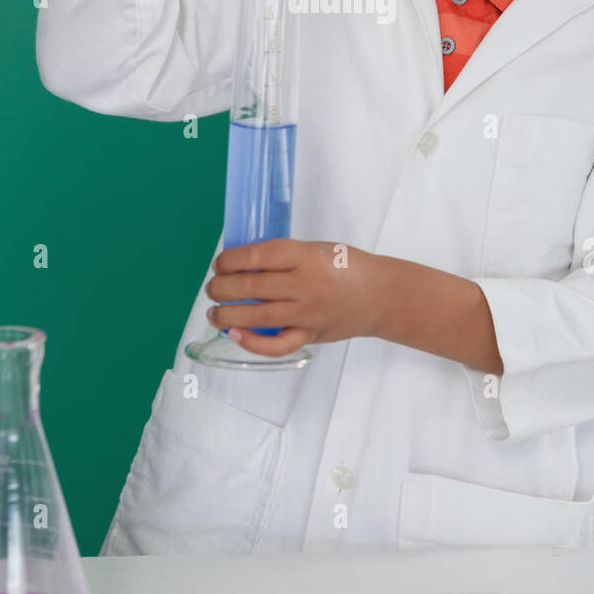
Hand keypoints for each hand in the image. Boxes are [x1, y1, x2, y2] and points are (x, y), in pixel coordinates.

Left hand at [205, 239, 383, 359]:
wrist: (381, 295)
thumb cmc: (348, 266)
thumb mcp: (317, 249)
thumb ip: (285, 256)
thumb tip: (244, 265)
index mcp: (306, 256)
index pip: (259, 257)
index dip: (232, 260)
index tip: (220, 263)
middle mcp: (306, 285)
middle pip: (252, 286)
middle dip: (223, 288)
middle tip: (213, 287)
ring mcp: (308, 313)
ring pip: (258, 315)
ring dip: (228, 315)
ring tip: (213, 313)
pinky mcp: (310, 335)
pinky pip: (278, 345)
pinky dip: (253, 342)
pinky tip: (235, 334)